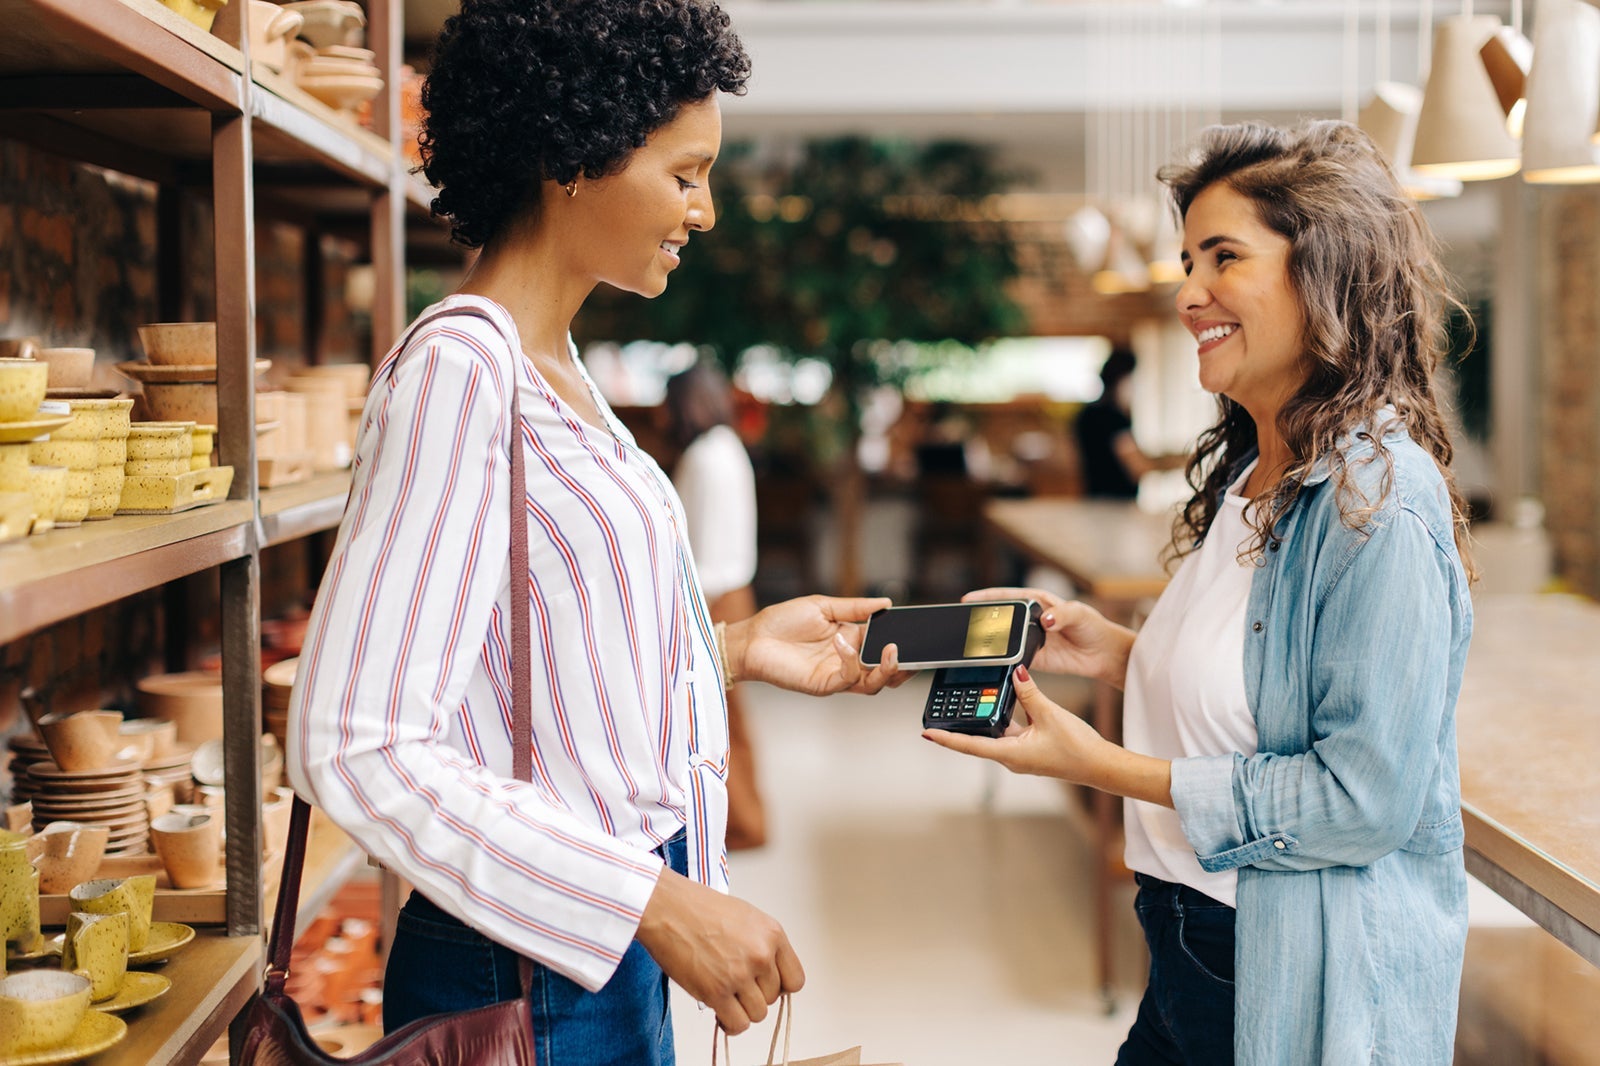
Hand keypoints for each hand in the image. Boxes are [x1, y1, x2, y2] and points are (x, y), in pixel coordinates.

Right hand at [636, 870, 803, 1033]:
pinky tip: (720, 1013)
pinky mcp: (717, 992)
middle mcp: (761, 955)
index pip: (794, 979)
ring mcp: (740, 975)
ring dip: (742, 1010)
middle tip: (735, 985)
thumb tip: (768, 976)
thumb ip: (762, 945)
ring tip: (726, 997)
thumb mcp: (746, 917)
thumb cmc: (700, 909)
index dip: (779, 986)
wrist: (668, 908)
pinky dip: (730, 1024)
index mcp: (772, 934)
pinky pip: (737, 1024)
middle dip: (754, 995)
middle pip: (773, 998)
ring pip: (757, 1014)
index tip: (764, 986)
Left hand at [729, 595, 914, 694]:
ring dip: (886, 668)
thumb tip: (886, 603)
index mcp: (852, 640)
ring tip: (890, 649)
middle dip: (904, 665)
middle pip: (886, 672)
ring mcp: (837, 675)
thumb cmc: (782, 621)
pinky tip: (843, 641)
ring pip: (874, 684)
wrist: (752, 637)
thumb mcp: (823, 605)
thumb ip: (855, 607)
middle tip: (909, 651)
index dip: (902, 644)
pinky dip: (852, 660)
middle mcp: (849, 660)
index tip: (917, 634)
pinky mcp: (823, 685)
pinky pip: (848, 679)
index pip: (885, 646)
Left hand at [921, 665, 1111, 782]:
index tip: (926, 733)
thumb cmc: (1077, 748)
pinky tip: (1002, 703)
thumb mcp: (1049, 714)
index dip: (946, 739)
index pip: (969, 745)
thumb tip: (1016, 672)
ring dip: (983, 721)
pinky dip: (1003, 720)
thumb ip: (1029, 692)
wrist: (1101, 765)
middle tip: (941, 711)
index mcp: (1010, 754)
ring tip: (967, 704)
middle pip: (977, 740)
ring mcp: (1020, 755)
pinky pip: (1010, 733)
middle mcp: (1011, 758)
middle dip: (961, 726)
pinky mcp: (1030, 751)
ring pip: (994, 735)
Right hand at [962, 587, 1134, 688]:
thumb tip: (1046, 620)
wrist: (1102, 653)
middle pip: (1000, 619)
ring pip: (1003, 640)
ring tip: (972, 645)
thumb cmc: (1092, 626)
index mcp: (1037, 602)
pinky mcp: (1032, 659)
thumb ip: (1063, 614)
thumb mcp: (1080, 614)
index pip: (1006, 597)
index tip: (968, 600)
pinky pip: (1013, 659)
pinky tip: (993, 663)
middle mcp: (1029, 621)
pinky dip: (1003, 661)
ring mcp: (1029, 640)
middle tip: (964, 625)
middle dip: (981, 620)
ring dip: (989, 643)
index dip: (986, 598)